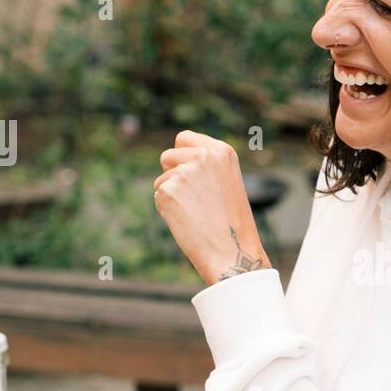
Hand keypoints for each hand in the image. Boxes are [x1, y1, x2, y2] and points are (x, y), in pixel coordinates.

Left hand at [153, 130, 271, 285]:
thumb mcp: (227, 182)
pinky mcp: (168, 191)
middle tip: (192, 199)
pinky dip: (167, 210)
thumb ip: (206, 167)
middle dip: (172, 174)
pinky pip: (158, 196)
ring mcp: (184, 172)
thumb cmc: (232, 223)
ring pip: (161, 179)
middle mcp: (202, 156)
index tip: (188, 172)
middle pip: (167, 156)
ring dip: (171, 195)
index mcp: (221, 151)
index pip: (184, 138)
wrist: (232, 252)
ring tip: (195, 213)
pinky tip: (187, 221)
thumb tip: (175, 161)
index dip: (181, 156)